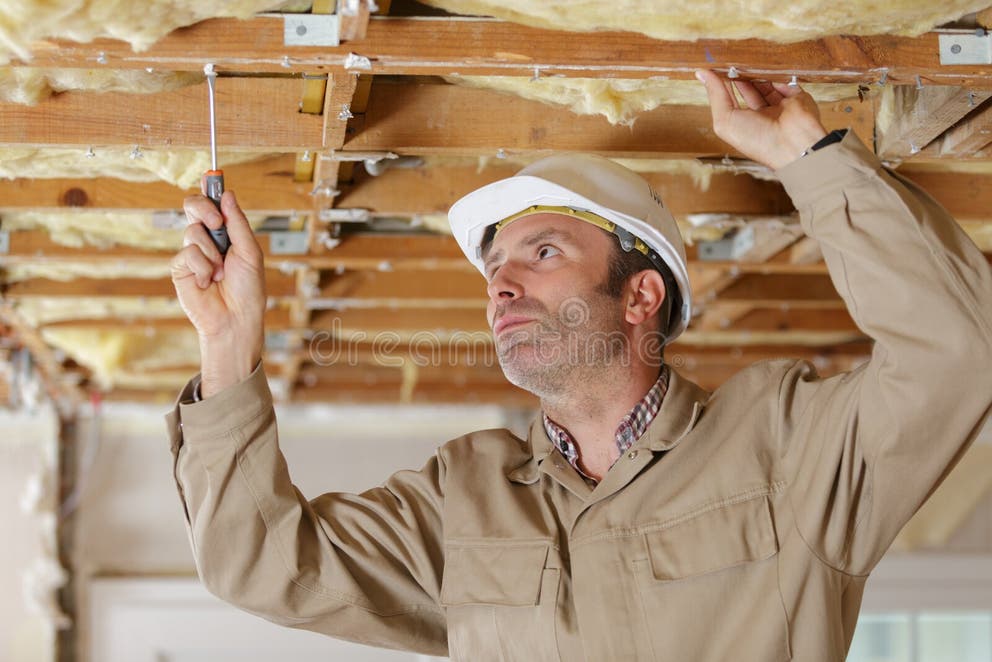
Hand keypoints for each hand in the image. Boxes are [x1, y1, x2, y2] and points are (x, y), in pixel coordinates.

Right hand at [171, 190, 265, 396]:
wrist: (236, 318)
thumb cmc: (248, 289)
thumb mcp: (250, 252)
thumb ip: (238, 223)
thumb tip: (228, 194)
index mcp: (226, 234)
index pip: (213, 205)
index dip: (209, 191)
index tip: (211, 178)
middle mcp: (207, 240)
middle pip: (193, 207)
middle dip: (203, 208)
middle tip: (216, 221)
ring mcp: (192, 253)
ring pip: (193, 232)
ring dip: (212, 252)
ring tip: (221, 272)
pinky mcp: (180, 268)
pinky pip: (187, 253)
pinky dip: (202, 267)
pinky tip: (208, 282)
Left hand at [696, 69, 827, 169]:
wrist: (793, 143)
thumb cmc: (757, 139)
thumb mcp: (725, 120)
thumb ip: (716, 95)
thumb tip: (701, 73)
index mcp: (744, 125)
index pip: (731, 100)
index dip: (722, 84)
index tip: (714, 66)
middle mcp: (762, 116)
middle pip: (749, 89)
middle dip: (739, 74)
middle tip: (730, 57)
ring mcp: (779, 105)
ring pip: (766, 82)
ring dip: (756, 71)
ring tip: (744, 55)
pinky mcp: (795, 95)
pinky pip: (784, 79)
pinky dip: (774, 70)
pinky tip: (764, 59)